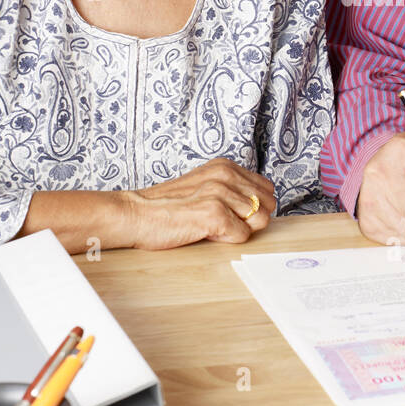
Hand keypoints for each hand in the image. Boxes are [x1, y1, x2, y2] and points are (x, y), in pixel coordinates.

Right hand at [125, 158, 276, 247]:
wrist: (136, 214)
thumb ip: (232, 188)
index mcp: (225, 166)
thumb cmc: (168, 205)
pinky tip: (205, 231)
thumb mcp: (204, 185)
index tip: (233, 211)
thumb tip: (262, 205)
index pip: (267, 188)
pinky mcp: (215, 214)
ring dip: (237, 229)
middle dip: (250, 219)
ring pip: (260, 221)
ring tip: (211, 225)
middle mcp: (225, 175)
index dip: (254, 206)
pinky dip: (227, 239)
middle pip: (268, 204)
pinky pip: (243, 235)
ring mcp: (221, 193)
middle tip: (222, 220)